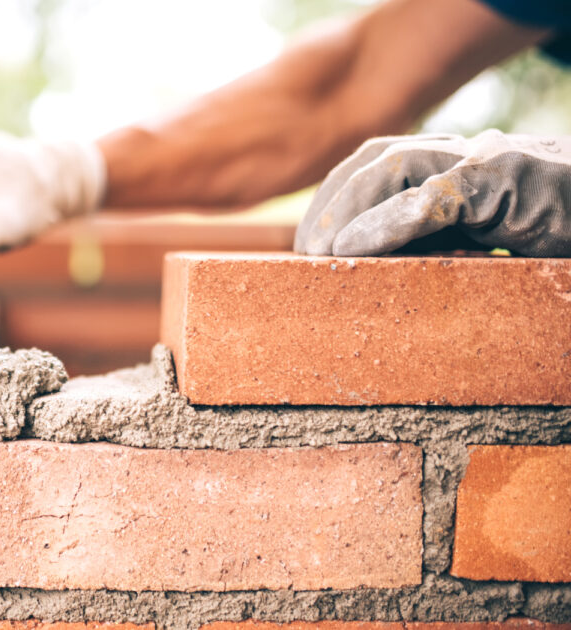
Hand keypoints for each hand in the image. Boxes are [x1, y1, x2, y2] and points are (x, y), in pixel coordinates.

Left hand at [295, 129, 570, 256]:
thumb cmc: (551, 237)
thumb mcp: (480, 242)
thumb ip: (433, 243)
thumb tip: (367, 268)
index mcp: (453, 165)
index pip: (375, 163)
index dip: (333, 198)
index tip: (307, 244)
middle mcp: (464, 154)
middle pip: (375, 158)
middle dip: (330, 203)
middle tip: (304, 254)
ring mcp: (487, 161)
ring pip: (395, 167)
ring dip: (347, 211)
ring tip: (322, 254)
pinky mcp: (511, 179)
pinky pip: (437, 196)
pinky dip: (388, 222)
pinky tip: (355, 249)